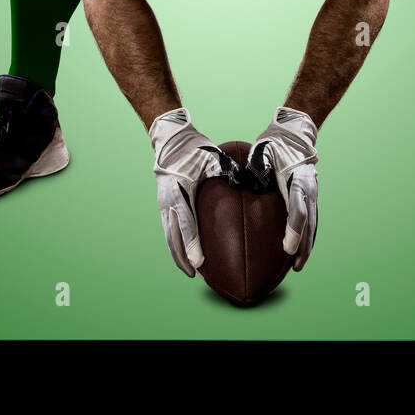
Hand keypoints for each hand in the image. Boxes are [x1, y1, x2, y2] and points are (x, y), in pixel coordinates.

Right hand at [149, 108, 238, 276]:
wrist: (170, 139)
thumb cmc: (194, 148)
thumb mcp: (213, 157)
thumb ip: (229, 170)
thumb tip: (250, 183)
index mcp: (179, 190)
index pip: (186, 223)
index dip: (191, 244)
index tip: (199, 262)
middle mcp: (168, 200)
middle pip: (173, 236)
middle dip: (182, 257)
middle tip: (195, 274)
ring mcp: (164, 203)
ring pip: (169, 235)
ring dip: (178, 254)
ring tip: (190, 271)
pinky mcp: (164, 204)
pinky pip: (169, 229)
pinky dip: (176, 244)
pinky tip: (187, 254)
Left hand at [246, 107, 318, 270]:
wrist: (293, 134)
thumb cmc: (274, 144)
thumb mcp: (262, 153)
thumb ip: (255, 169)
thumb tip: (240, 186)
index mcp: (299, 178)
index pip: (299, 209)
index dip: (294, 230)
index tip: (287, 248)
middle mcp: (310, 187)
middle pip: (311, 223)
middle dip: (304, 246)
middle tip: (295, 266)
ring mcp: (313, 193)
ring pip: (313, 224)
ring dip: (307, 245)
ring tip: (297, 265)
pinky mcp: (310, 196)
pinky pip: (310, 220)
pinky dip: (306, 236)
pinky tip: (296, 250)